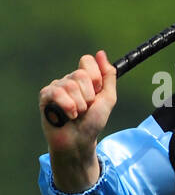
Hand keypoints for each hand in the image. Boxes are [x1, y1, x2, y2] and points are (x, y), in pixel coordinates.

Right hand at [40, 52, 116, 190]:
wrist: (80, 140)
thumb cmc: (93, 122)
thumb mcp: (108, 98)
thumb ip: (108, 76)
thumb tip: (101, 53)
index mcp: (84, 79)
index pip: (87, 61)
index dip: (96, 77)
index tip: (97, 90)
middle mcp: (69, 80)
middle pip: (81, 74)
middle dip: (89, 95)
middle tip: (86, 108)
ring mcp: (56, 87)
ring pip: (71, 85)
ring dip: (79, 105)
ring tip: (77, 114)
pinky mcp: (45, 96)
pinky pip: (57, 93)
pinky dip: (68, 106)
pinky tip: (68, 115)